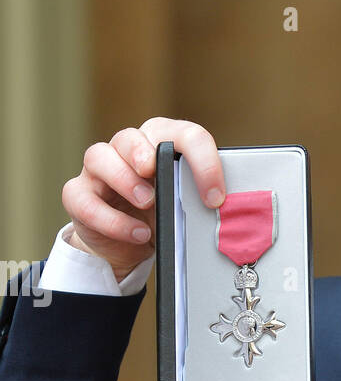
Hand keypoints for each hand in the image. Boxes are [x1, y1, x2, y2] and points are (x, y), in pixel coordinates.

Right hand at [61, 117, 226, 281]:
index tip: (215, 197)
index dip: (202, 160)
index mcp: (160, 144)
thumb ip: (197, 201)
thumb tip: (222, 212)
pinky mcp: (78, 195)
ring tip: (147, 202)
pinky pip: (84, 200)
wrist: (126, 246)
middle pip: (129, 136)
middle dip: (142, 152)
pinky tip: (136, 233)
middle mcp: (126, 150)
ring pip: (98, 157)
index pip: (184, 135)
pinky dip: (111, 220)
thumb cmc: (160, 216)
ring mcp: (98, 171)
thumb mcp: (183, 208)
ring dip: (123, 179)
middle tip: (154, 172)